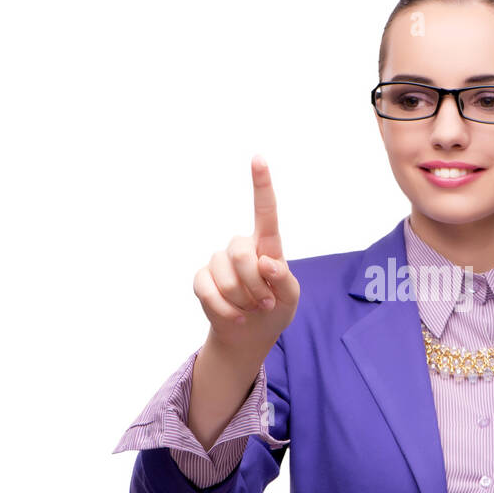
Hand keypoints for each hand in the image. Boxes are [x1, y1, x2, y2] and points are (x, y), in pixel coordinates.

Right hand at [193, 154, 299, 354]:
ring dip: (243, 301)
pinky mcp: (202, 279)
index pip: (265, 211)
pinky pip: (208, 291)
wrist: (250, 334)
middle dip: (256, 286)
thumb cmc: (275, 308)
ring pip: (226, 277)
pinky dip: (225, 311)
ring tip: (250, 308)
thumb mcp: (291, 297)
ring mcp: (218, 261)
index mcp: (267, 244)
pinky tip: (236, 317)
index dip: (261, 184)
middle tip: (265, 302)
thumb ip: (285, 279)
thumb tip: (266, 262)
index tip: (258, 158)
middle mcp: (241, 246)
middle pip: (242, 255)